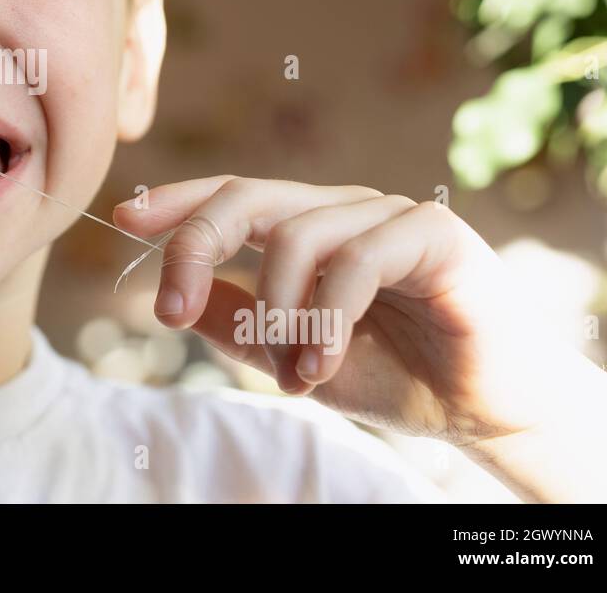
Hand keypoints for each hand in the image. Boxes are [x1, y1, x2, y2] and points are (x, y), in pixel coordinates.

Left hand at [113, 176, 579, 445]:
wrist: (485, 409)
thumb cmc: (392, 375)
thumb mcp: (292, 355)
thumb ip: (239, 324)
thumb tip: (176, 297)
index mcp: (307, 227)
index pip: (231, 196)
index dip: (176, 201)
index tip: (122, 218)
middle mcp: (342, 209)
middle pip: (247, 197)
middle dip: (194, 246)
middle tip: (170, 314)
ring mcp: (388, 214)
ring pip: (296, 235)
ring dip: (278, 316)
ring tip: (294, 375)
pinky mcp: (433, 235)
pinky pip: (357, 260)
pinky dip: (327, 319)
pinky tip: (321, 366)